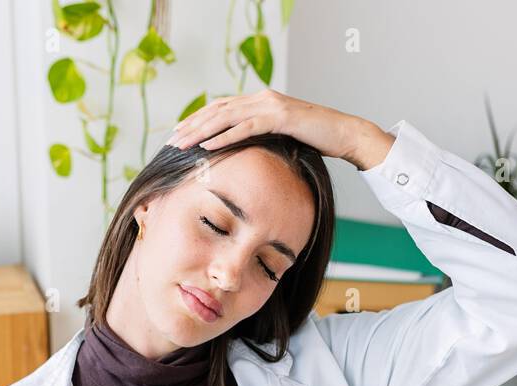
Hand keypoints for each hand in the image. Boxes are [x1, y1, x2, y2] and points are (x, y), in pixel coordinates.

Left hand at [165, 89, 393, 171]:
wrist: (345, 134)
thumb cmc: (317, 140)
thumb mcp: (283, 138)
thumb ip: (263, 138)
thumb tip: (245, 154)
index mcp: (260, 102)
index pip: (221, 108)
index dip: (197, 119)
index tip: (178, 133)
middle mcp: (262, 98)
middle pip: (217, 110)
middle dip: (191, 125)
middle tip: (170, 140)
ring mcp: (271, 106)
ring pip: (226, 116)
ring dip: (200, 130)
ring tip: (181, 144)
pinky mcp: (281, 117)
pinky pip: (246, 127)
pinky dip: (224, 136)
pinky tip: (207, 145)